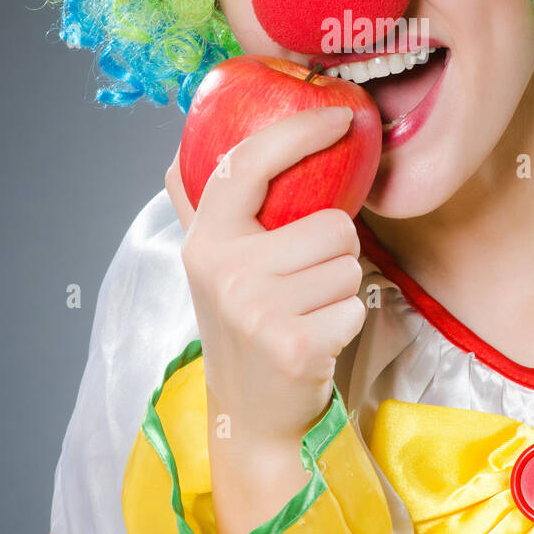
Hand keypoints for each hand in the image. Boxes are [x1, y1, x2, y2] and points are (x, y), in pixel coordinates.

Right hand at [165, 106, 366, 533]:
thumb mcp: (212, 264)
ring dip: (342, 288)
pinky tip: (318, 339)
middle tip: (304, 284)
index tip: (341, 119)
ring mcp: (256, 309)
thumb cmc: (245, 326)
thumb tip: (177, 155)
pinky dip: (348, 321)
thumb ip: (199, 208)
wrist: (251, 414)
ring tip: (308, 311)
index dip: (299, 132)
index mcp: (205, 239)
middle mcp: (224, 270)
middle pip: (332, 224)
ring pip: (349, 264)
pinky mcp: (294, 344)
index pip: (249, 162)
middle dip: (335, 252)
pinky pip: (356, 304)